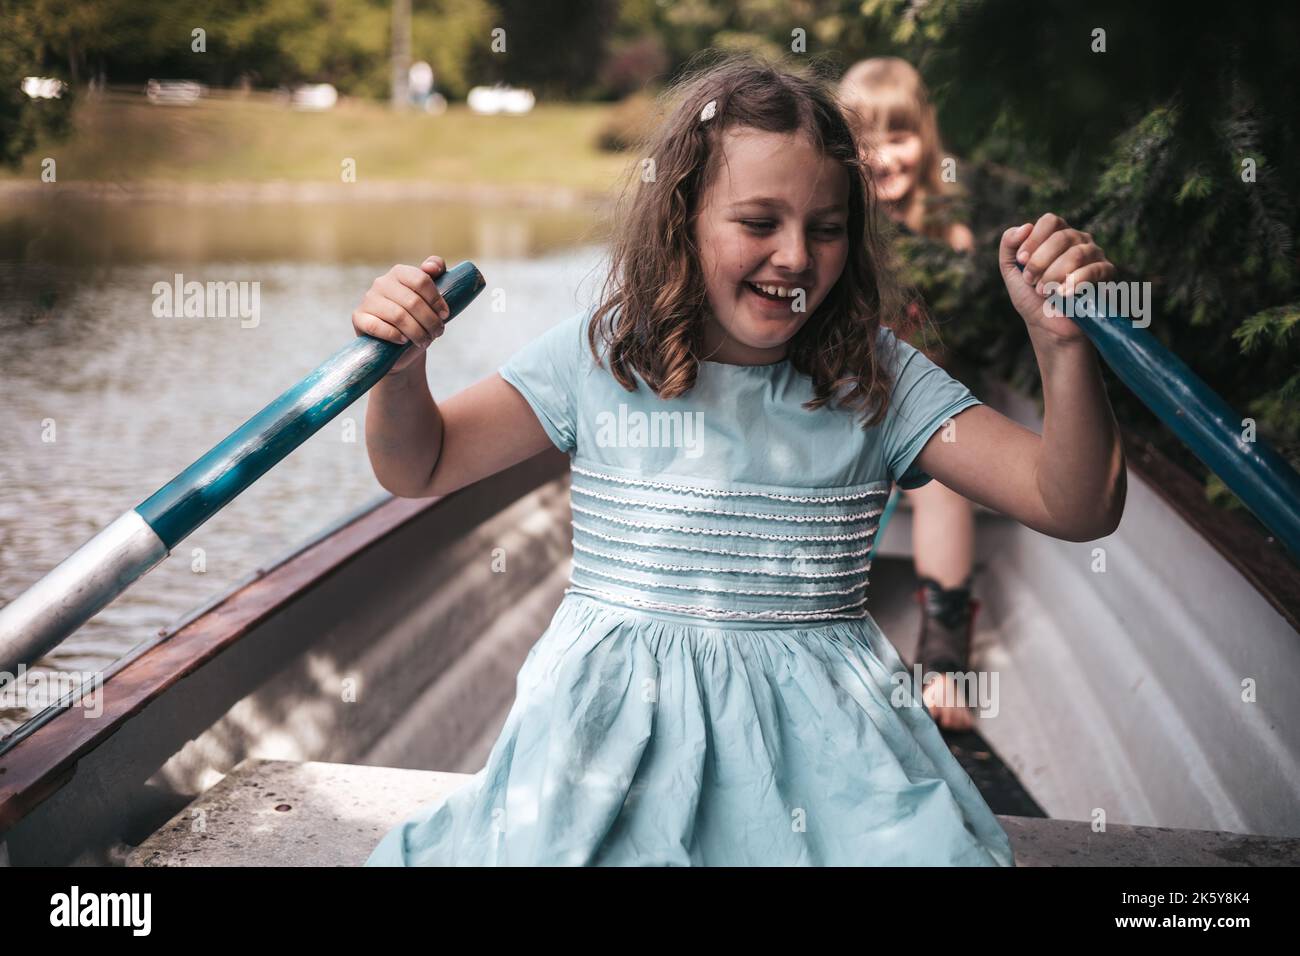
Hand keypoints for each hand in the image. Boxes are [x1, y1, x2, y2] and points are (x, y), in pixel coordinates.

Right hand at [352, 255, 449, 375]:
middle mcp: (381, 283)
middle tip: (438, 332)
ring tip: (425, 341)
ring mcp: (368, 299)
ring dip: (417, 332)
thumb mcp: (430, 296)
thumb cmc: (417, 318)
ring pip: (398, 316)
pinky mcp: (359, 317)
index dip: (436, 300)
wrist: (399, 346)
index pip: (421, 280)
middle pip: (412, 301)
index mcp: (400, 273)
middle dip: (430, 321)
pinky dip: (394, 335)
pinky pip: (377, 326)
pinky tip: (403, 340)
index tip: (445, 315)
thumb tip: (432, 267)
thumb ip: (436, 273)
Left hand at [999, 214, 1116, 343]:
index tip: (1021, 262)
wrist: (1047, 325)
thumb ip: (1009, 245)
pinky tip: (1062, 295)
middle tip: (1031, 281)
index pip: (1050, 221)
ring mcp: (1094, 254)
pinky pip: (1093, 271)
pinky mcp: (1106, 272)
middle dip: (1040, 262)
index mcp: (1056, 234)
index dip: (1033, 240)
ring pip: (1077, 254)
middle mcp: (1078, 239)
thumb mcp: (1011, 270)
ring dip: (1054, 275)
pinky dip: (1074, 283)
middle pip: (1062, 237)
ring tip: (1044, 292)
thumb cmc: (1031, 296)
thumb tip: (1025, 226)